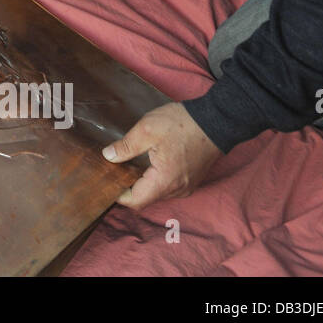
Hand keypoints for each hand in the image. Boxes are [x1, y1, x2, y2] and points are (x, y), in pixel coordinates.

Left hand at [103, 103, 222, 209]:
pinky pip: (167, 186)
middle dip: (127, 187)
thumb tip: (108, 156)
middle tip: (112, 169)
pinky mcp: (191, 180)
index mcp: (164, 181)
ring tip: (127, 165)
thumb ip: (126, 146)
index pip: (135, 201)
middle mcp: (176, 190)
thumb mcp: (147, 130)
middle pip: (145, 198)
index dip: (117, 194)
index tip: (106, 180)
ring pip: (156, 192)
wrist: (216, 121)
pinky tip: (146, 164)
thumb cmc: (182, 124)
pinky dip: (154, 179)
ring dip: (141, 183)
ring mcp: (186, 186)